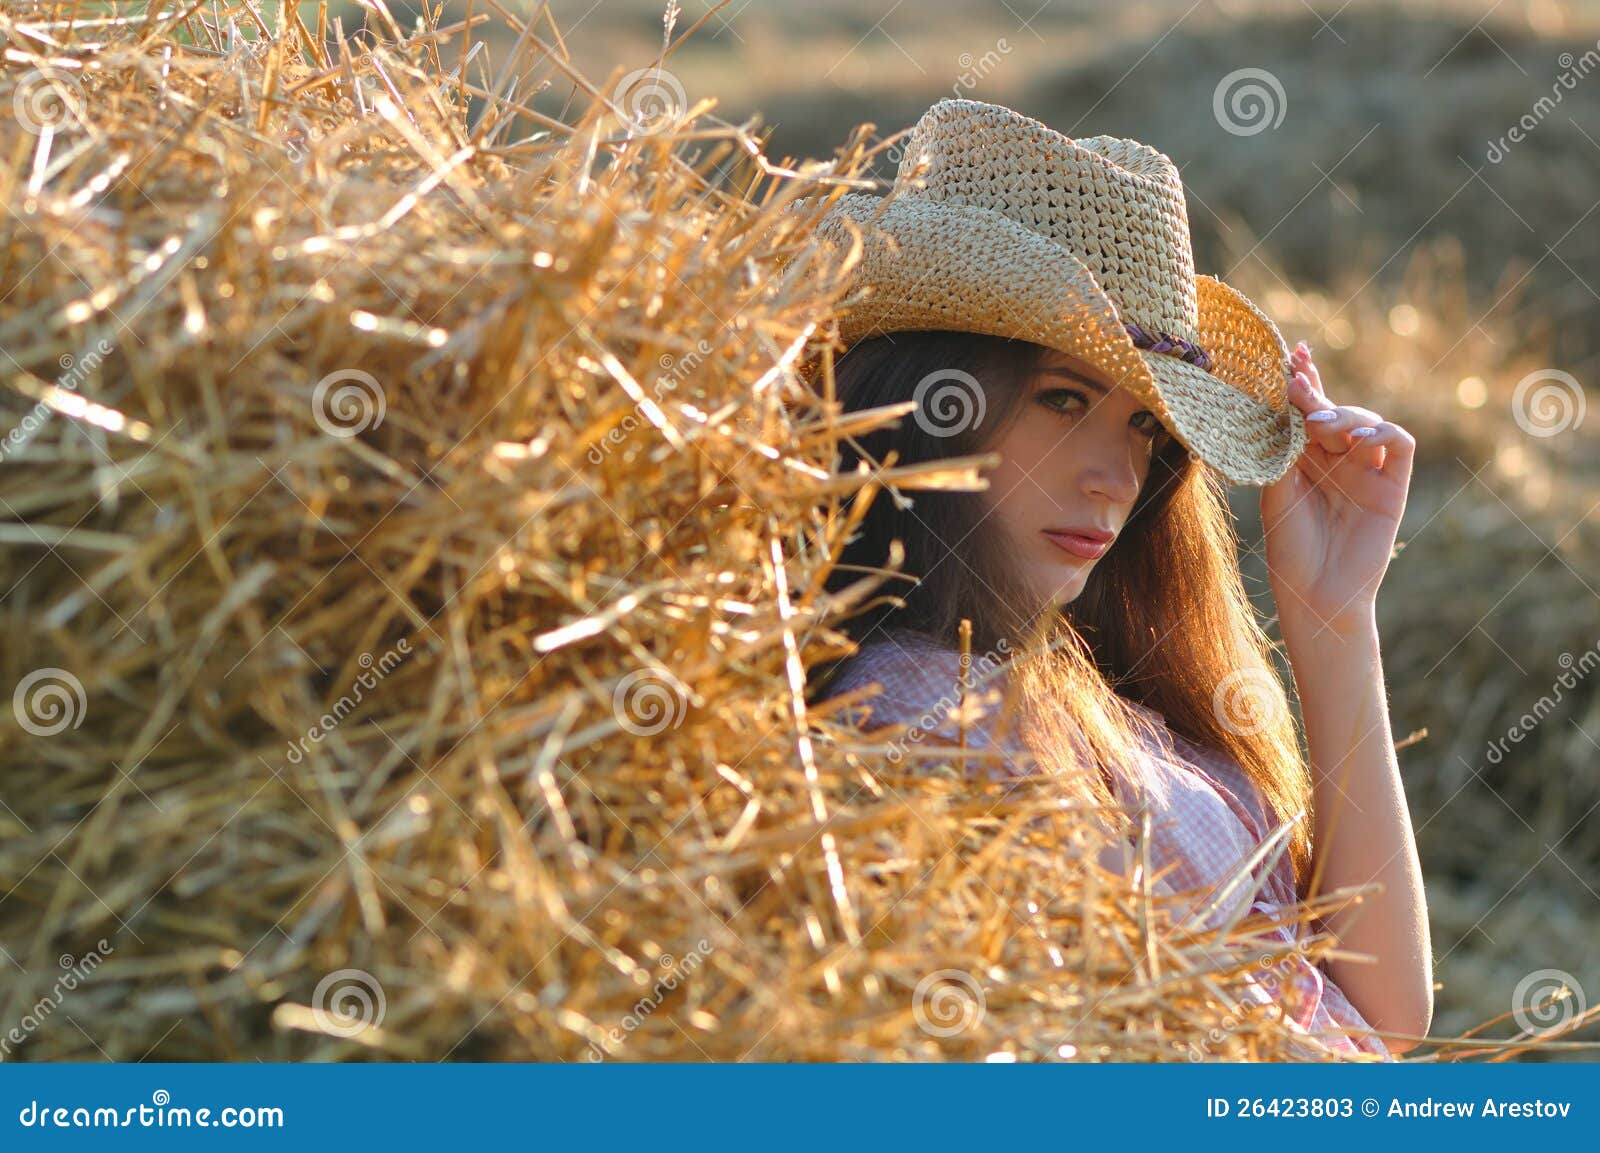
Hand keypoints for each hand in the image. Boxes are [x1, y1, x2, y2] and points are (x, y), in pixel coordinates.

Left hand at [1260, 342, 1414, 638]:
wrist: (1315, 596)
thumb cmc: (1290, 548)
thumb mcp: (1278, 490)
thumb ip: (1286, 448)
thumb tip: (1287, 402)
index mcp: (1304, 459)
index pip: (1307, 412)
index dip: (1303, 382)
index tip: (1292, 356)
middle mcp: (1336, 461)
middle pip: (1333, 411)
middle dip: (1316, 393)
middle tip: (1296, 382)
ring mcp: (1366, 471)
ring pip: (1365, 421)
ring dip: (1343, 414)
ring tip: (1317, 424)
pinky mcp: (1392, 486)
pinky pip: (1397, 444)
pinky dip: (1381, 432)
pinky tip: (1358, 438)